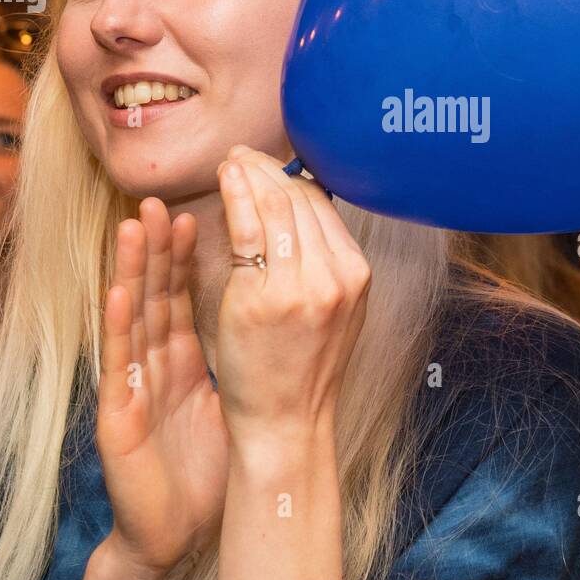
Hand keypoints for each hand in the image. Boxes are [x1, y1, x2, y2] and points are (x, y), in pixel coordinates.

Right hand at [88, 198, 227, 579]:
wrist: (180, 529)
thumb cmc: (205, 462)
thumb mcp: (224, 391)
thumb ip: (232, 349)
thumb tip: (272, 307)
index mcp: (179, 358)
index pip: (183, 292)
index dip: (188, 251)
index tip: (203, 207)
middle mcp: (153, 364)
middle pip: (154, 295)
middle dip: (158, 246)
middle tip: (159, 200)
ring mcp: (134, 387)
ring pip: (131, 319)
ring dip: (131, 270)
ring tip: (135, 226)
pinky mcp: (119, 416)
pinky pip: (119, 366)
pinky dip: (116, 327)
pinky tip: (117, 292)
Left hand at [215, 146, 371, 459]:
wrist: (285, 424)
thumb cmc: (299, 368)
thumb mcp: (333, 309)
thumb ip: (322, 261)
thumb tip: (297, 206)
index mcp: (356, 275)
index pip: (324, 205)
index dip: (290, 178)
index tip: (264, 166)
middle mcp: (336, 276)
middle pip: (301, 199)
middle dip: (267, 169)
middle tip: (240, 156)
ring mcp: (300, 287)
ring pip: (276, 206)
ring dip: (248, 175)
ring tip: (228, 163)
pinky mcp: (261, 298)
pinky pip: (249, 229)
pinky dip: (235, 195)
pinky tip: (223, 181)